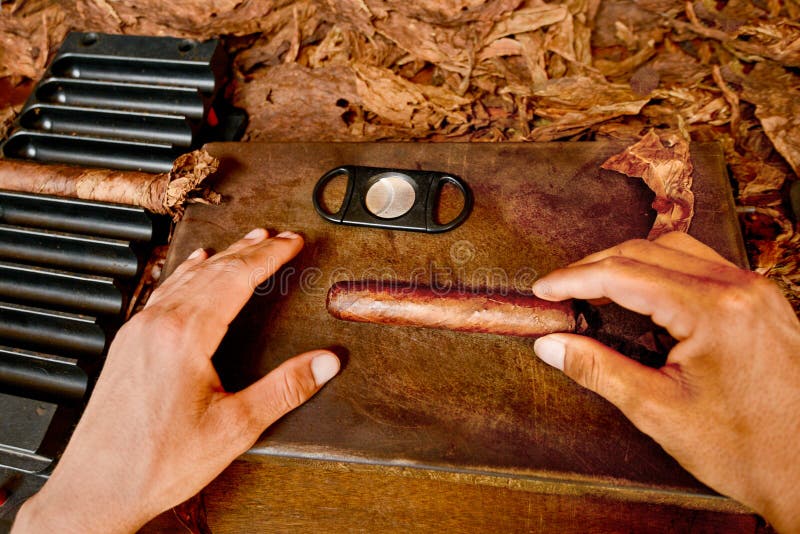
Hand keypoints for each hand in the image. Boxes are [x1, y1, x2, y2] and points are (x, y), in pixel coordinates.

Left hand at [13, 228, 339, 532]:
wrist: (97, 489)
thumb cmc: (157, 463)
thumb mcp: (235, 428)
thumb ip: (284, 390)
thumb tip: (323, 364)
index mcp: (184, 336)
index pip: (236, 279)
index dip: (269, 257)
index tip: (292, 243)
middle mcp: (157, 325)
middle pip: (213, 271)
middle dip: (250, 250)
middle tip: (279, 238)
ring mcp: (137, 332)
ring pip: (186, 278)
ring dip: (221, 258)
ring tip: (246, 243)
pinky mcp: (128, 345)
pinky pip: (163, 292)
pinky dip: (187, 274)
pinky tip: (192, 269)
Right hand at [532, 232, 799, 531]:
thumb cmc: (747, 449)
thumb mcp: (658, 410)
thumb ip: (597, 369)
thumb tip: (551, 345)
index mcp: (713, 311)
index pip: (624, 275)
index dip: (574, 278)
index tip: (544, 289)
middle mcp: (738, 288)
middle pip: (647, 251)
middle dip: (596, 266)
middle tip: (561, 290)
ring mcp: (755, 291)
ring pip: (675, 250)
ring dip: (630, 263)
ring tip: (595, 290)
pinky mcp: (762, 300)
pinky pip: (701, 266)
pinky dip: (663, 272)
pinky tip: (644, 297)